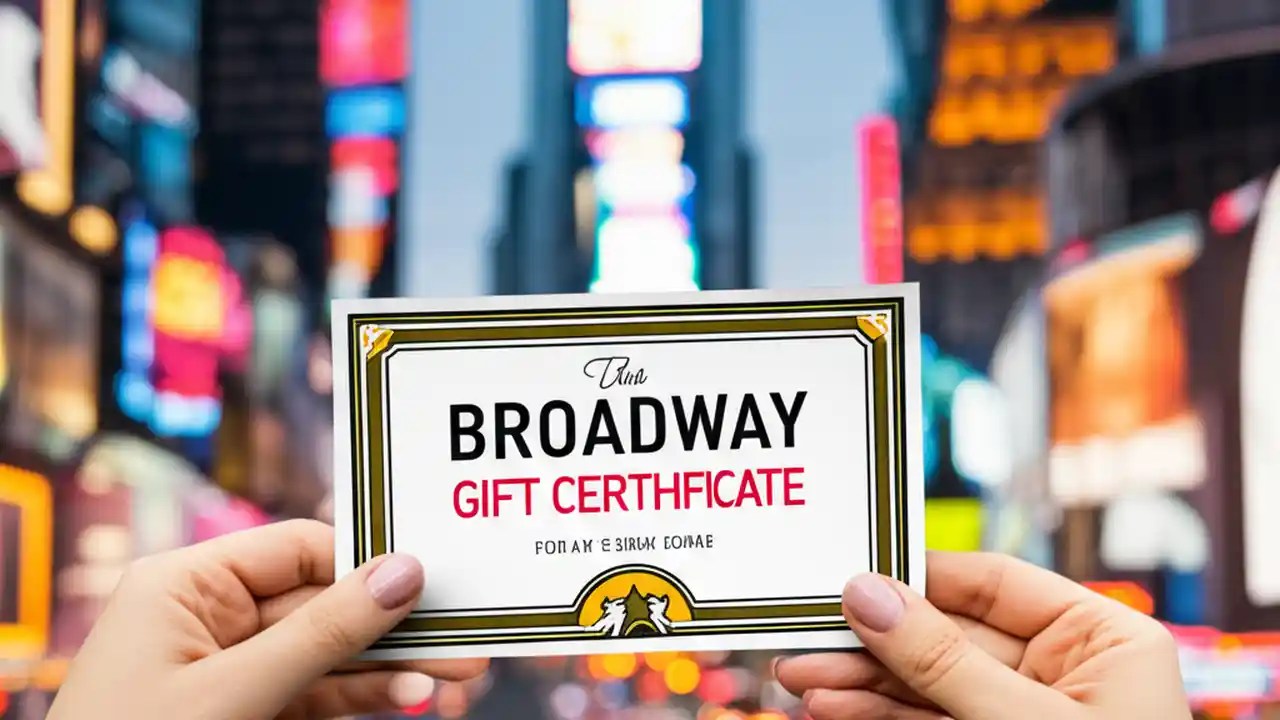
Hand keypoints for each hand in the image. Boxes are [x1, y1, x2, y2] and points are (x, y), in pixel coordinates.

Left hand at [48, 520, 487, 719]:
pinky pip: (318, 694)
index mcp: (183, 585)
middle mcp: (208, 618)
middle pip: (324, 604)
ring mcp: (228, 670)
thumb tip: (402, 572)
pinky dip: (363, 698)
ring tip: (455, 676)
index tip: (432, 577)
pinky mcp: (246, 714)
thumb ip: (322, 633)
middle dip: (394, 624)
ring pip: (330, 654)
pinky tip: (408, 698)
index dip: (367, 561)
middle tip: (464, 637)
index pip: (297, 550)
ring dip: (391, 667)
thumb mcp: (232, 692)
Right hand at [774, 552, 1190, 719]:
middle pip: (947, 635)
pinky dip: (877, 716)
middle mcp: (1064, 672)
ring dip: (860, 683)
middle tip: (806, 640)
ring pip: (927, 684)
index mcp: (1102, 641)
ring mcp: (1026, 716)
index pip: (994, 584)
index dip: (918, 578)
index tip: (851, 579)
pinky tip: (833, 708)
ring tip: (800, 681)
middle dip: (872, 643)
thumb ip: (944, 661)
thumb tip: (869, 594)